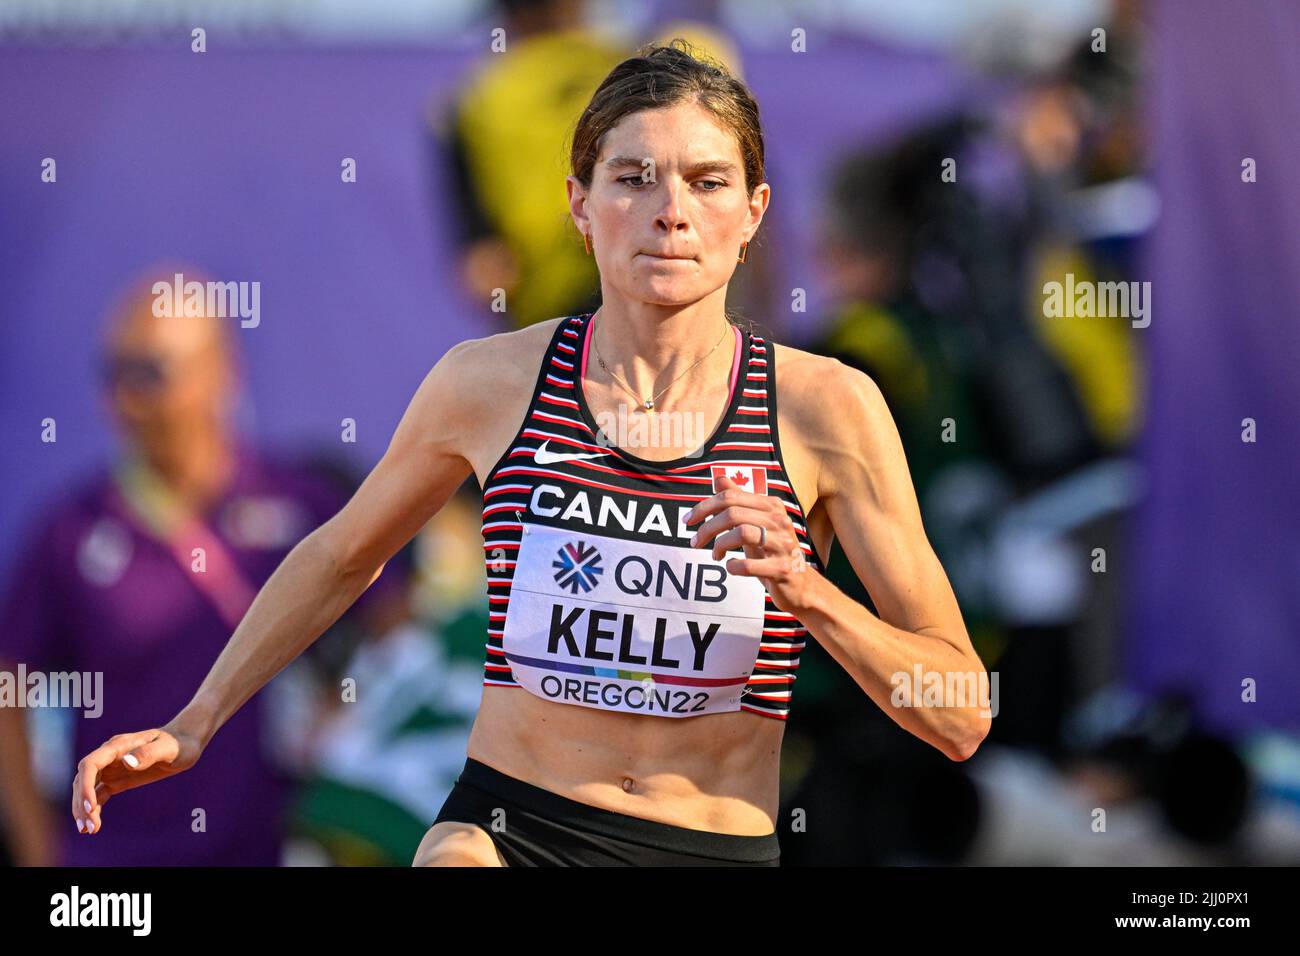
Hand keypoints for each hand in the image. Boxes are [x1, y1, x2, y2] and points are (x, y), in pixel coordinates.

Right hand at [71, 718, 204, 835]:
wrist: (185, 744)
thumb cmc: (179, 743)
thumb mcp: (168, 749)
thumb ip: (149, 753)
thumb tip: (127, 762)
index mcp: (119, 746)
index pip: (91, 764)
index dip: (86, 785)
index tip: (90, 806)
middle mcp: (110, 756)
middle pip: (84, 779)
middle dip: (81, 803)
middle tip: (87, 827)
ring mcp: (112, 768)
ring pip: (88, 789)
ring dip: (84, 809)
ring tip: (87, 830)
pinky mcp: (117, 780)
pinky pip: (99, 795)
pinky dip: (94, 809)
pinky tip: (93, 826)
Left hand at [684, 473, 817, 612]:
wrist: (801, 585)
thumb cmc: (773, 553)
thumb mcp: (755, 524)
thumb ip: (738, 501)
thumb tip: (719, 478)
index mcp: (772, 506)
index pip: (731, 496)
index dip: (704, 507)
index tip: (688, 521)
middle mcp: (779, 520)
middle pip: (733, 513)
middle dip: (707, 527)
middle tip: (695, 542)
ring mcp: (783, 544)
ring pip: (741, 533)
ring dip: (719, 545)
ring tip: (715, 556)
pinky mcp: (782, 568)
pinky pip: (749, 565)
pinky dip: (733, 566)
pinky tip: (731, 567)